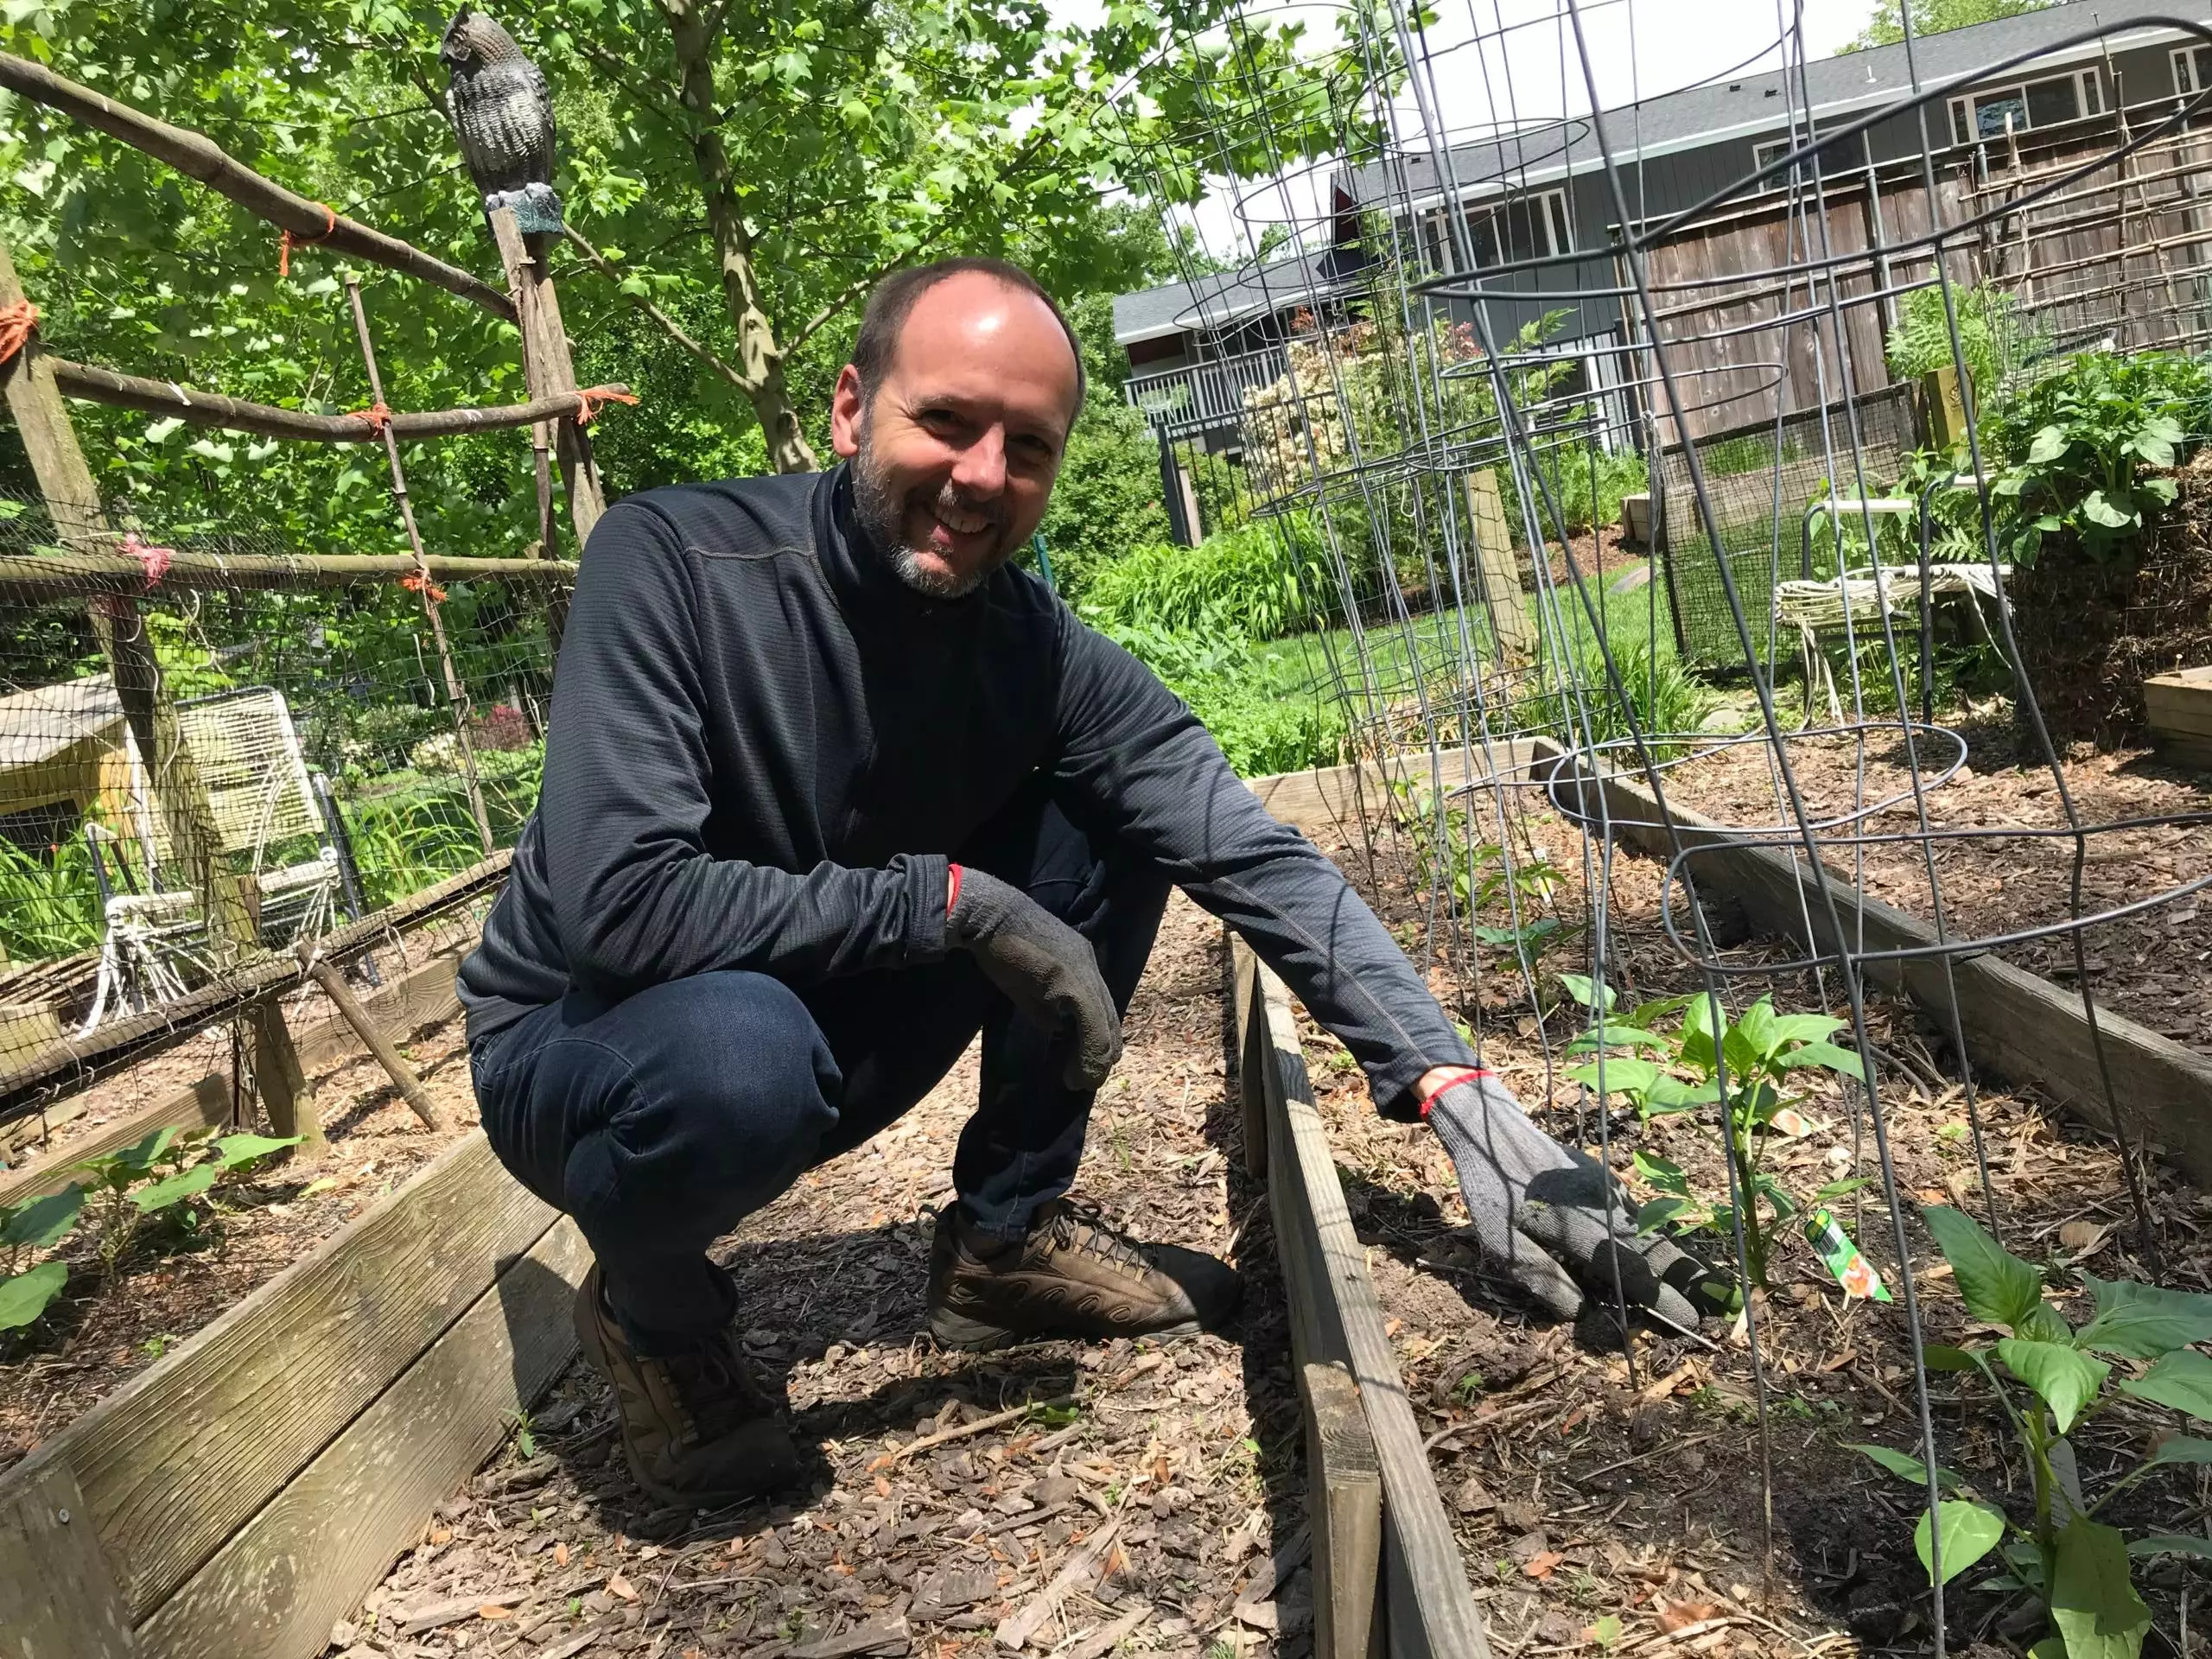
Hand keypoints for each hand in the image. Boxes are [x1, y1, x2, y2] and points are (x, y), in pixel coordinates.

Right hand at [945, 866, 1122, 1089]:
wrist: (989, 917)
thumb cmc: (1003, 948)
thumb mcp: (1031, 988)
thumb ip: (1050, 1011)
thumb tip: (1061, 1037)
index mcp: (1085, 966)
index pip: (1103, 1012)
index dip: (1096, 1044)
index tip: (1080, 1068)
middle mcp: (1093, 969)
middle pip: (1112, 1022)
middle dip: (1100, 1057)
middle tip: (1082, 1081)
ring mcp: (1087, 974)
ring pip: (1106, 1028)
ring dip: (1095, 1062)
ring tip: (1078, 1081)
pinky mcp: (1074, 981)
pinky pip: (1092, 1024)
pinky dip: (1088, 1053)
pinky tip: (1075, 1071)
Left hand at [1424, 1071, 1716, 1328]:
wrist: (1493, 1129)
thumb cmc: (1491, 1191)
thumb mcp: (1501, 1243)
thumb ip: (1543, 1279)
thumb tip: (1582, 1314)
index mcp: (1580, 1226)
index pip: (1631, 1269)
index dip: (1661, 1298)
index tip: (1688, 1322)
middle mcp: (1605, 1207)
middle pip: (1657, 1249)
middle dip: (1688, 1281)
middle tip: (1718, 1312)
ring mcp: (1611, 1191)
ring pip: (1656, 1230)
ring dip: (1683, 1260)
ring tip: (1714, 1288)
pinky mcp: (1609, 1182)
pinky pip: (1645, 1215)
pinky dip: (1665, 1237)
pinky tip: (1676, 1256)